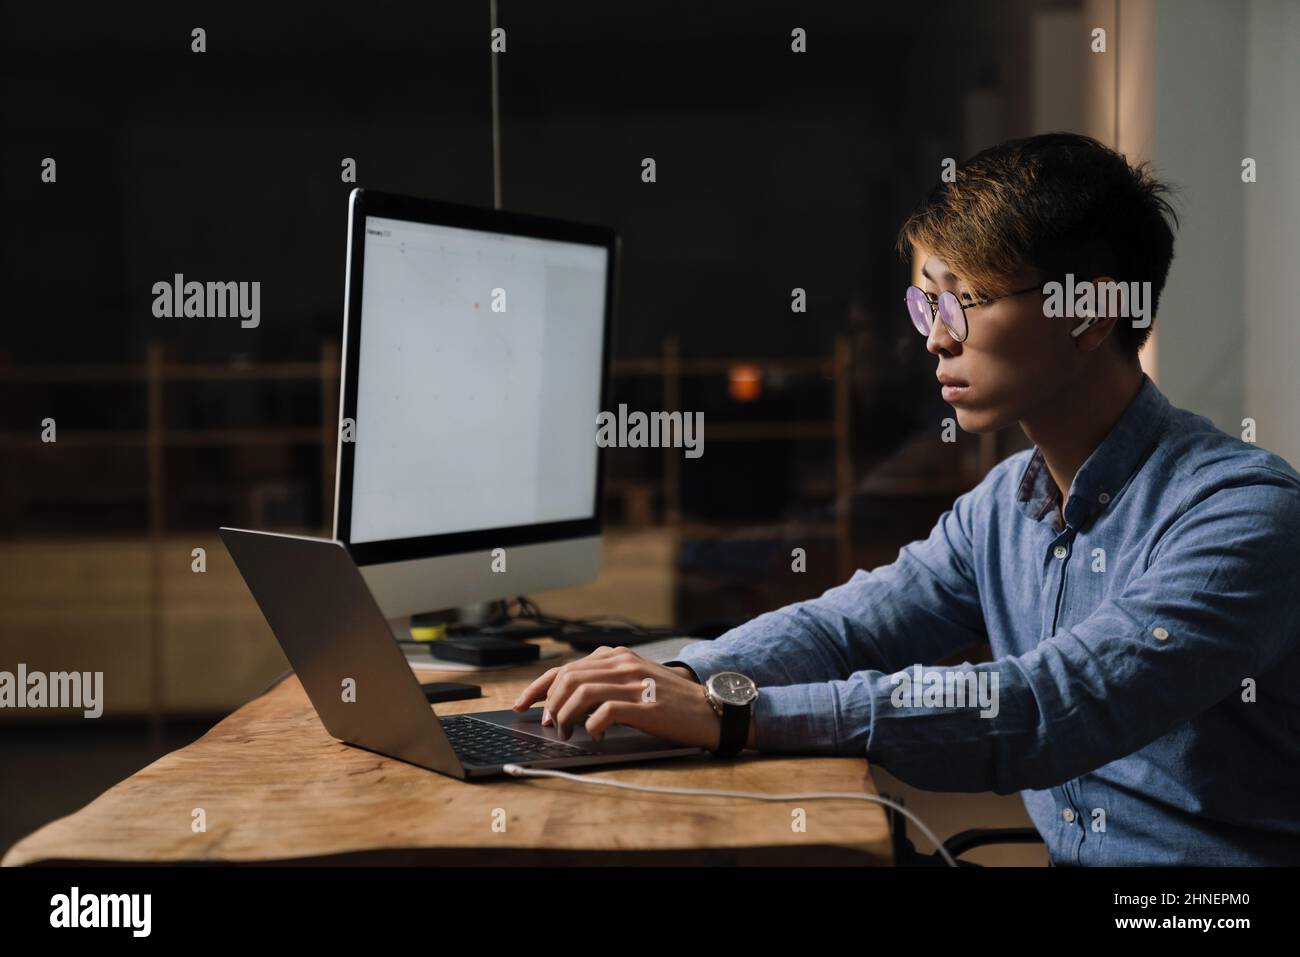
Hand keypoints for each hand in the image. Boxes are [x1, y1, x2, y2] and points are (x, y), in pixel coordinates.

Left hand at [511, 646, 723, 747]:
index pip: (566, 667)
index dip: (538, 686)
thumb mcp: (636, 680)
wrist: (710, 709)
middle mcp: (623, 664)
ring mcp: (634, 683)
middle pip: (568, 677)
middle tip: (548, 724)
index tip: (522, 703)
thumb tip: (567, 700)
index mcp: (618, 656)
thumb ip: (607, 680)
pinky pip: (604, 712)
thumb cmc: (671, 700)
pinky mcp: (645, 705)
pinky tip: (593, 736)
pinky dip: (591, 726)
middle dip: (549, 703)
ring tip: (566, 731)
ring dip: (565, 715)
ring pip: (581, 692)